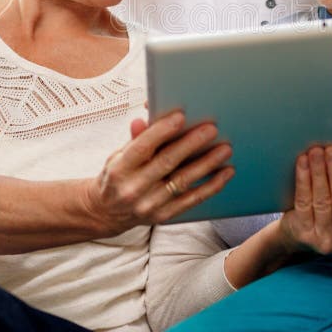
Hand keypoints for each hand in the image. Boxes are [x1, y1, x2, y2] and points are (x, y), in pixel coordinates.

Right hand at [85, 110, 233, 232]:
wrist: (106, 212)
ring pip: (182, 181)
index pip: (142, 147)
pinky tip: (225, 173)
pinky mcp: (163, 216)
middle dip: (191, 144)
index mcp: (120, 168)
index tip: (181, 116)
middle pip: (166, 163)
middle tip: (211, 129)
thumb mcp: (118, 155)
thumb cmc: (117, 176)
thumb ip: (136, 139)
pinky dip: (211, 186)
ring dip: (206, 164)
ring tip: (224, 149)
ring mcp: (149, 205)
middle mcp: (133, 188)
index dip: (161, 131)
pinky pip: (191, 200)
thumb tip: (142, 120)